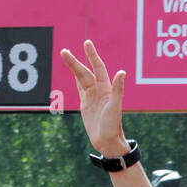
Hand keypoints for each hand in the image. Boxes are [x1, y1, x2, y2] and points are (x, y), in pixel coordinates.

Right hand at [60, 40, 129, 155]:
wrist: (108, 142)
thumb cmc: (113, 126)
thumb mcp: (115, 107)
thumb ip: (118, 89)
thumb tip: (122, 72)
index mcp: (106, 89)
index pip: (98, 68)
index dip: (92, 56)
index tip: (86, 43)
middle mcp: (99, 91)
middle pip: (85, 72)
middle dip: (74, 62)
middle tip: (64, 51)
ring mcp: (92, 97)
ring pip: (81, 78)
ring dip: (73, 67)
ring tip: (65, 54)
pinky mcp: (86, 105)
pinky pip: (80, 88)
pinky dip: (76, 79)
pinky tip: (73, 72)